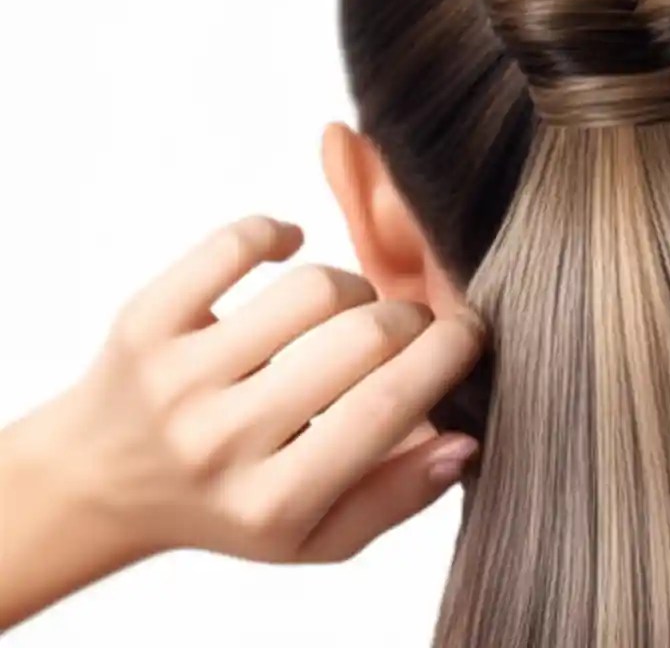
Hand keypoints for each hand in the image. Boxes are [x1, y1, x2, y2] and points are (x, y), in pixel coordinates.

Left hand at [0, 216, 482, 625]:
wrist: (100, 483)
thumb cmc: (228, 505)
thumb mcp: (318, 537)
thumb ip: (397, 498)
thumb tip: (463, 440)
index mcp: (273, 500)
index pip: (386, 408)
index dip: (446, 356)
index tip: (469, 334)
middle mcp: (221, 440)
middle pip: (362, 339)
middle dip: (413, 320)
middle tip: (413, 329)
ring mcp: (179, 375)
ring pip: (312, 288)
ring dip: (355, 287)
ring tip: (349, 311)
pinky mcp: (146, 320)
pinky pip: (233, 244)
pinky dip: (277, 233)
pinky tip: (290, 250)